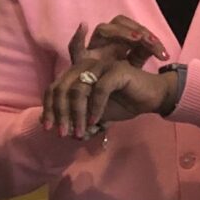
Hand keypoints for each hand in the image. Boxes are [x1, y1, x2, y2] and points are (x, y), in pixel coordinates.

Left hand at [44, 26, 175, 135]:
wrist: (151, 98)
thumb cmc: (122, 104)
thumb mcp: (92, 113)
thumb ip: (73, 116)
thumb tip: (49, 125)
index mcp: (77, 72)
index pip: (54, 87)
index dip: (48, 108)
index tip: (48, 128)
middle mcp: (85, 65)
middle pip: (62, 88)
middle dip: (60, 113)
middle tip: (62, 133)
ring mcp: (100, 66)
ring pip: (78, 90)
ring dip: (76, 114)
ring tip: (79, 132)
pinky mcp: (116, 70)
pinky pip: (99, 90)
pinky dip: (94, 108)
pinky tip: (95, 122)